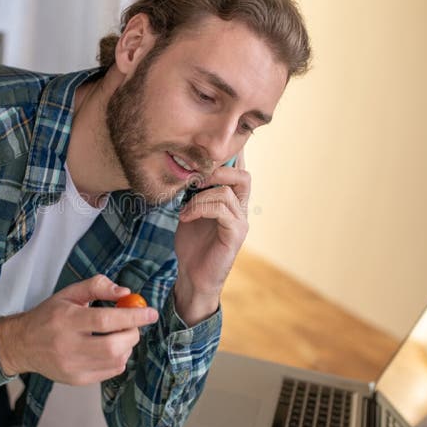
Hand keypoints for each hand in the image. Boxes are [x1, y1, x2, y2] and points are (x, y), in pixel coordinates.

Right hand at [0, 274, 157, 383]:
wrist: (22, 344)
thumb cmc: (49, 315)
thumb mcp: (70, 293)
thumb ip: (98, 286)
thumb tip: (126, 293)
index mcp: (67, 320)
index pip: (106, 320)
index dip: (133, 316)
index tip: (151, 313)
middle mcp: (68, 346)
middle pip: (114, 346)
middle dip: (132, 333)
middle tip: (132, 325)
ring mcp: (72, 366)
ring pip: (116, 361)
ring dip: (127, 346)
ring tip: (119, 336)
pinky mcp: (76, 380)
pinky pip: (110, 372)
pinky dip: (119, 359)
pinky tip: (109, 349)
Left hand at [174, 151, 250, 324]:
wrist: (192, 276)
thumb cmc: (192, 245)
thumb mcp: (190, 211)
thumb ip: (194, 192)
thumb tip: (185, 168)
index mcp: (232, 201)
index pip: (238, 171)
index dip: (228, 156)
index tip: (203, 150)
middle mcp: (241, 209)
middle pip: (242, 175)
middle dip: (216, 171)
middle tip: (193, 179)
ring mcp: (240, 222)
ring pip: (227, 192)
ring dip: (200, 196)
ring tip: (184, 209)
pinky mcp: (235, 234)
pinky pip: (222, 210)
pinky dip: (200, 208)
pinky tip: (186, 217)